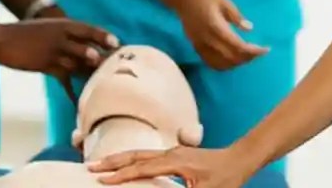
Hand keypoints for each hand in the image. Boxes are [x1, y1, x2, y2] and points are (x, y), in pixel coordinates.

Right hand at [0, 18, 117, 81]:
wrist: (1, 39)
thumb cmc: (22, 33)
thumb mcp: (46, 28)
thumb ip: (62, 34)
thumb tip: (77, 45)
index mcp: (62, 24)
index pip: (88, 29)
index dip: (103, 36)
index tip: (116, 42)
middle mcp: (61, 36)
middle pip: (88, 46)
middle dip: (102, 56)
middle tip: (117, 65)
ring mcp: (54, 51)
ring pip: (79, 63)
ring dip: (91, 72)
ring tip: (105, 82)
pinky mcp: (46, 65)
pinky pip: (64, 79)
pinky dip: (71, 92)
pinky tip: (77, 102)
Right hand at [89, 146, 252, 187]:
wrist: (240, 159)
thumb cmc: (227, 177)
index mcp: (176, 161)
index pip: (142, 168)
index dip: (122, 175)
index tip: (102, 179)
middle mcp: (171, 153)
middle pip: (135, 155)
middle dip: (112, 161)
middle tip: (91, 167)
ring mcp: (173, 153)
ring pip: (140, 154)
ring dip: (120, 159)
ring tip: (102, 164)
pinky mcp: (176, 156)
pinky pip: (148, 158)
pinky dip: (133, 160)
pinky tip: (127, 166)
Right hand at [172, 0, 267, 69]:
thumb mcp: (224, 1)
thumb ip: (236, 16)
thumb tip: (249, 29)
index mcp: (216, 28)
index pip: (238, 46)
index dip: (253, 51)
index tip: (266, 49)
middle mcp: (208, 40)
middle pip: (231, 58)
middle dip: (248, 58)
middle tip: (258, 51)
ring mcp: (200, 45)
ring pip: (221, 64)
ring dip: (237, 63)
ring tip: (248, 55)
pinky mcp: (196, 47)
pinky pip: (210, 62)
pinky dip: (224, 65)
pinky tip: (232, 59)